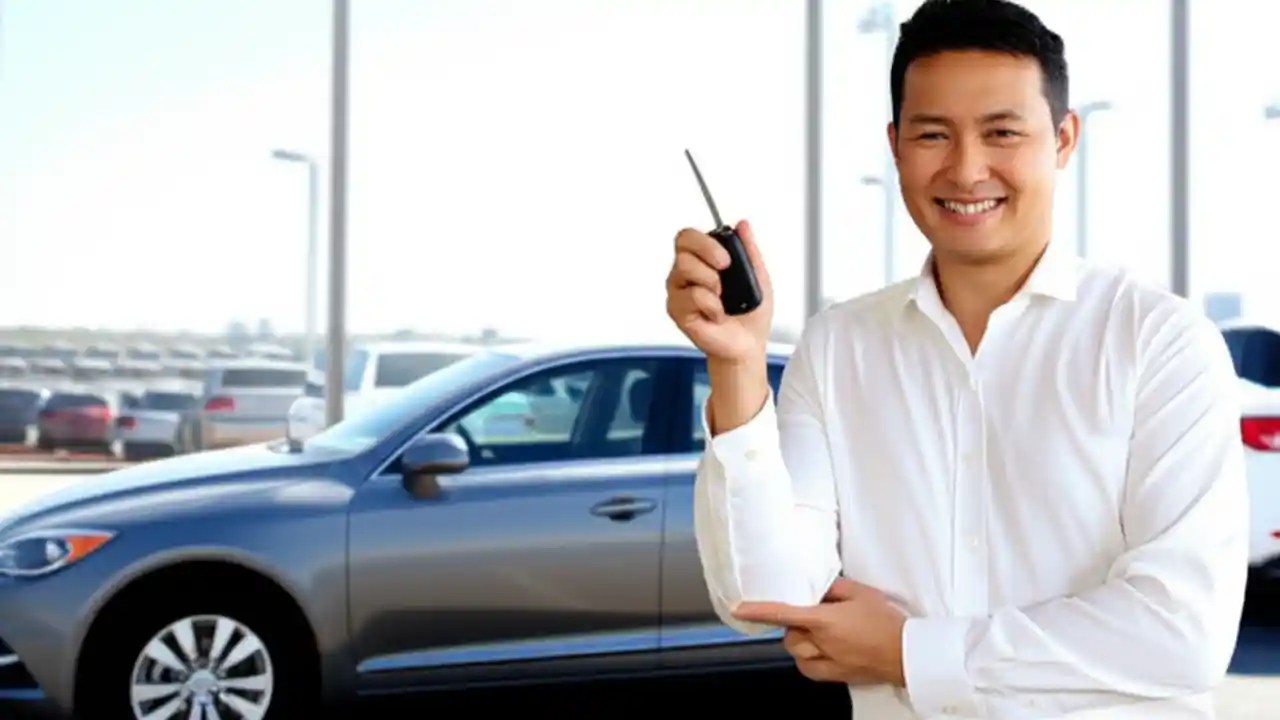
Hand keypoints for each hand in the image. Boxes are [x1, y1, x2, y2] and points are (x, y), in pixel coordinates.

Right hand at [665, 220, 773, 363]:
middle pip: (683, 248)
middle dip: (709, 255)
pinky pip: (690, 295)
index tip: (726, 257)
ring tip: (722, 298)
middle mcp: (686, 273)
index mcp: (702, 261)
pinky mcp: (677, 310)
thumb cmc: (750, 315)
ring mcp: (679, 291)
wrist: (747, 344)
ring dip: (711, 282)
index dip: (704, 241)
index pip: (687, 237)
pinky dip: (711, 305)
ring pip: (684, 268)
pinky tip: (716, 315)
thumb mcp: (758, 275)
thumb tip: (743, 225)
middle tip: (724, 273)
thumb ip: (749, 249)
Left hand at [733, 577, 908, 686]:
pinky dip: (805, 658)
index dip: (758, 611)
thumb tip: (818, 586)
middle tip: (810, 613)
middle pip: (790, 634)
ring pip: (796, 652)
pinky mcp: (835, 674)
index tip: (739, 609)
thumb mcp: (862, 593)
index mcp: (826, 620)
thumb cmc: (887, 622)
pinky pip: (807, 668)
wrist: (907, 653)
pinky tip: (815, 650)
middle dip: (792, 624)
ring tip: (816, 630)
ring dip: (799, 640)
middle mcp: (822, 642)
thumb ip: (835, 588)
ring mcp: (828, 661)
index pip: (784, 614)